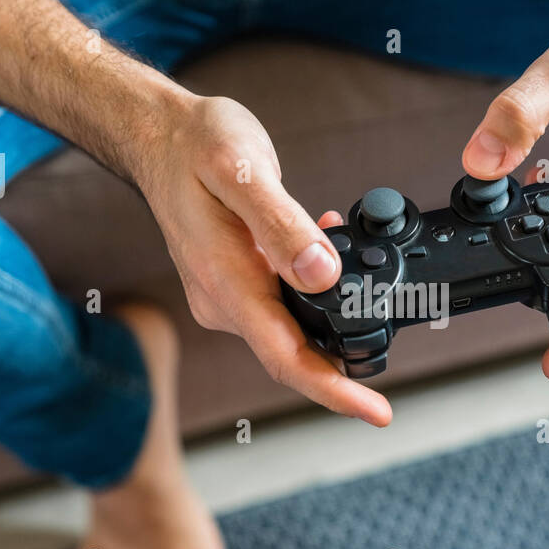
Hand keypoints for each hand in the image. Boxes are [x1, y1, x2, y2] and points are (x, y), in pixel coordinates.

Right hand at [135, 94, 391, 425]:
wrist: (157, 135)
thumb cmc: (195, 145)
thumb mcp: (240, 169)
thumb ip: (281, 224)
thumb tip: (323, 274)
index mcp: (225, 280)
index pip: (285, 356)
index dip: (334, 391)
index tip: (377, 412)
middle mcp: (222, 299)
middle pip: (292, 353)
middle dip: (344, 363)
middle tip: (390, 354)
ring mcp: (225, 294)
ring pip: (290, 327)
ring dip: (331, 317)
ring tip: (371, 283)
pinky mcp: (232, 282)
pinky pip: (281, 302)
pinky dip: (315, 289)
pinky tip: (331, 252)